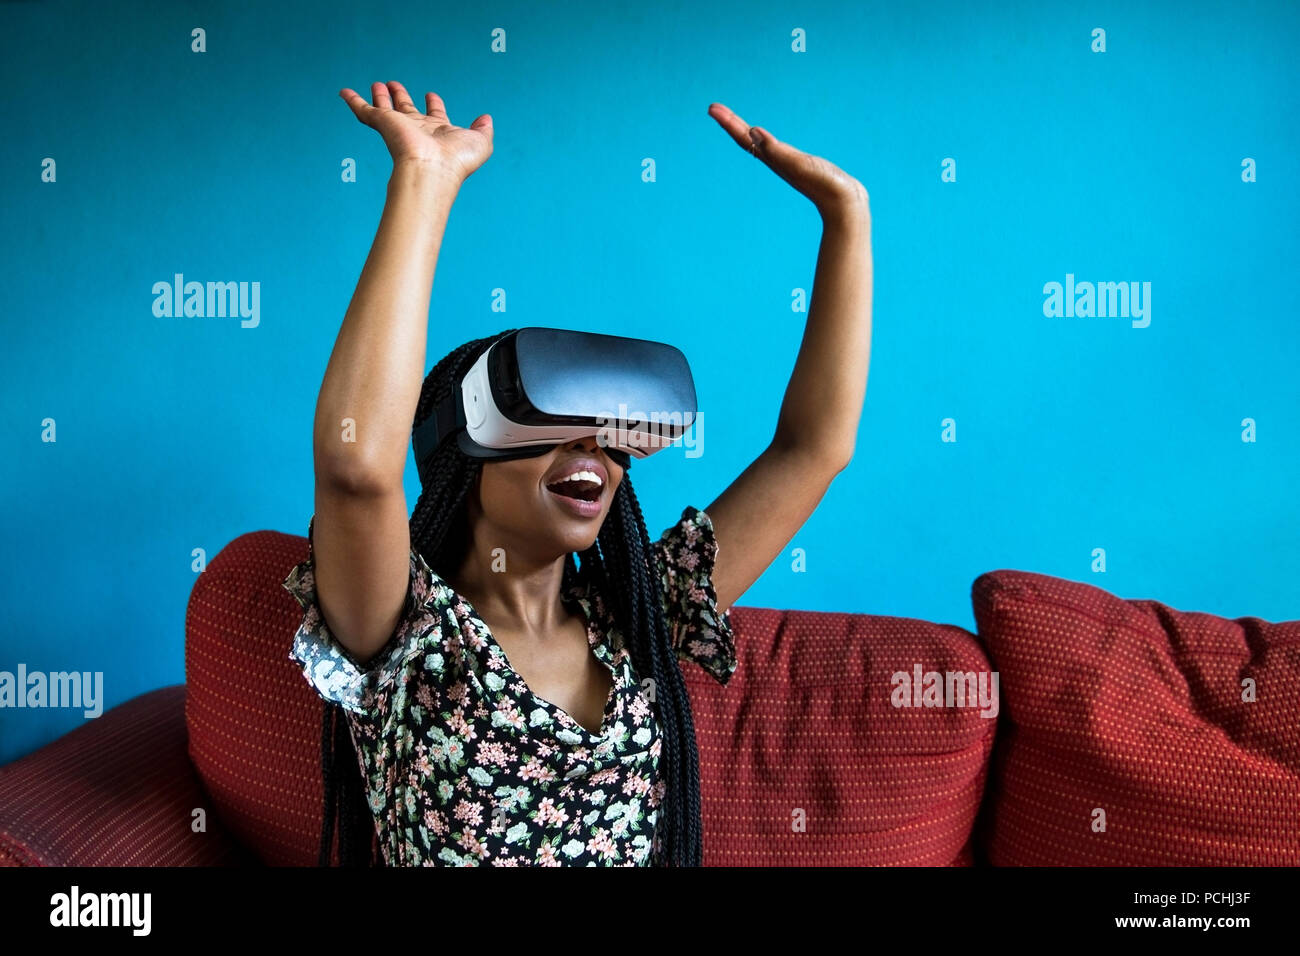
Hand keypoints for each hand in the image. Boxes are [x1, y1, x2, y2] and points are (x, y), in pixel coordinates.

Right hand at [340, 81, 492, 182]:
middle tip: (395, 86)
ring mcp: (399, 127)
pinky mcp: (383, 124)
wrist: (433, 171)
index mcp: (438, 132)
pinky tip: (344, 92)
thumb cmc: (457, 161)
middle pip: (407, 110)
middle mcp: (418, 129)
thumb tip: (486, 118)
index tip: (431, 95)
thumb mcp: (480, 143)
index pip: (434, 115)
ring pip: (386, 108)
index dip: (434, 104)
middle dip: (402, 97)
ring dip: (381, 96)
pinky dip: (353, 101)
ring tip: (378, 84)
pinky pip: (363, 110)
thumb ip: (483, 130)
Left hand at [708, 102, 867, 216]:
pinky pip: (774, 148)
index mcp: (773, 159)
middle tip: (714, 107)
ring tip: (733, 120)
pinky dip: (764, 140)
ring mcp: (787, 164)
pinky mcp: (800, 165)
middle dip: (731, 123)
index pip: (745, 138)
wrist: (845, 204)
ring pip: (758, 144)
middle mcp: (776, 162)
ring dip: (744, 131)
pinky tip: (764, 138)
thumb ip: (775, 149)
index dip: (729, 122)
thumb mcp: (797, 163)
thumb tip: (752, 132)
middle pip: (747, 140)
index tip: (712, 108)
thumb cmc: (823, 183)